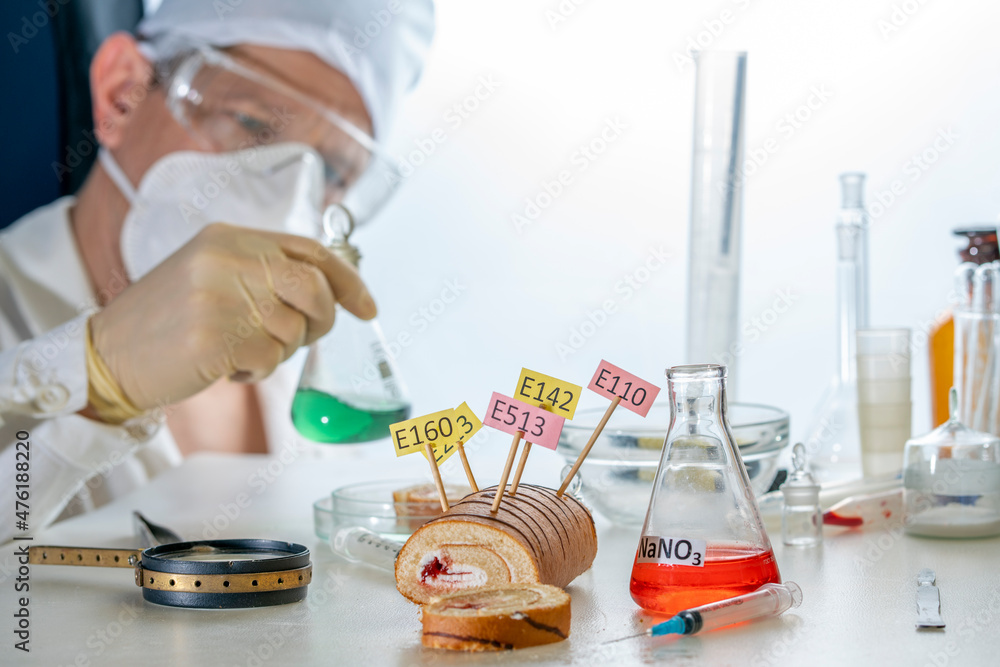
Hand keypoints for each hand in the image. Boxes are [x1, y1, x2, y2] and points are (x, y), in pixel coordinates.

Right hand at [90, 223, 375, 410]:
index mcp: (229, 237)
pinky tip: (227, 366)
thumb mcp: (212, 274)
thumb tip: (329, 289)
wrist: (108, 354)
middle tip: (307, 336)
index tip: (367, 306)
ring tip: (241, 349)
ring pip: (293, 328)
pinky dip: (257, 370)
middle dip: (323, 319)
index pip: (311, 250)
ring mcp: (220, 296)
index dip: (348, 280)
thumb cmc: (168, 321)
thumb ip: (264, 272)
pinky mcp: (215, 336)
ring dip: (278, 350)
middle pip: (313, 287)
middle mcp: (227, 258)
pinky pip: (269, 358)